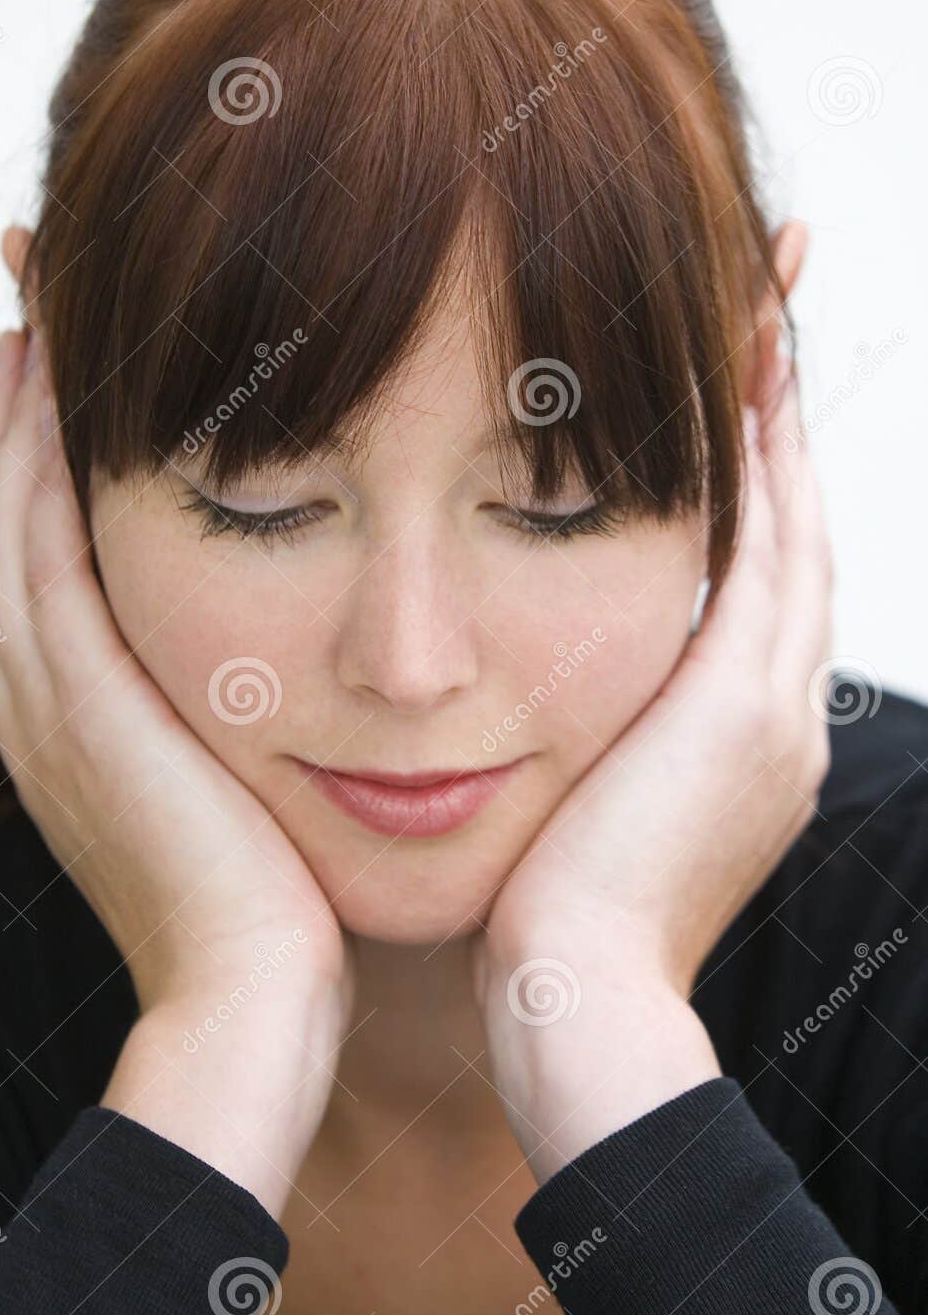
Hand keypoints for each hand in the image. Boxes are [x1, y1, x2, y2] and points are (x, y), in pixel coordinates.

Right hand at [0, 327, 350, 1207]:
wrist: (256, 1010)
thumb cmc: (274, 910)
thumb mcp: (229, 794)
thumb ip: (215, 720)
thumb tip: (260, 657)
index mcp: (61, 726)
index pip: (3, 569)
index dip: (10, 468)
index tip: (48, 379)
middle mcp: (31, 709)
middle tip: (24, 315)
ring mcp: (43, 710)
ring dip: (6, 420)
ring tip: (39, 320)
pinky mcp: (83, 710)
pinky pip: (33, 558)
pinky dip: (34, 469)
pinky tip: (63, 386)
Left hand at [474, 369, 832, 1178]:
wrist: (575, 1006)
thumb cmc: (547, 922)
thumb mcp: (581, 816)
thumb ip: (582, 751)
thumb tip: (522, 710)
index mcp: (741, 739)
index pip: (755, 580)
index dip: (753, 483)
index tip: (732, 394)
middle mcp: (778, 711)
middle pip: (794, 531)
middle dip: (783, 421)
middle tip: (775, 308)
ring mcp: (773, 707)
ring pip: (790, 522)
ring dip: (776, 414)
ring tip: (764, 308)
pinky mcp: (740, 704)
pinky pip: (762, 547)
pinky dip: (758, 462)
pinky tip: (739, 375)